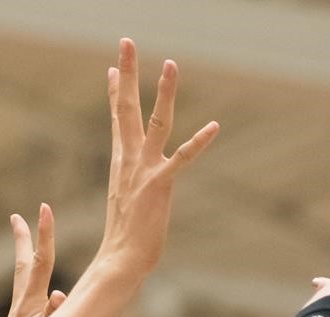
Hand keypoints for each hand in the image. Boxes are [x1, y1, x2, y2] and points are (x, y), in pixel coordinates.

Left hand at [0, 203, 66, 316]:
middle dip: (23, 240)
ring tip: (27, 242)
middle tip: (17, 217)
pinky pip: (31, 299)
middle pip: (25, 265)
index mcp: (29, 306)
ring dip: (29, 260)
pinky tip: (49, 296)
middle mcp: (22, 307)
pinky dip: (37, 289)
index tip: (44, 208)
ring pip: (25, 280)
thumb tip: (58, 294)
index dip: (44, 234)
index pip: (41, 263)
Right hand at [95, 39, 219, 275]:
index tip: (114, 67)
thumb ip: (128, 182)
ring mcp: (144, 171)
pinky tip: (215, 126)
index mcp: (120, 163)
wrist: (121, 260)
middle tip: (125, 42)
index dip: (116, 91)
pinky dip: (199, 143)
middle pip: (127, 108)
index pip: (117, 118)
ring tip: (170, 63)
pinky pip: (182, 159)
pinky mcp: (160, 186)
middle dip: (127, 73)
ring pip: (155, 122)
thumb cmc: (125, 238)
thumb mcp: (125, 199)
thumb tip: (128, 181)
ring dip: (163, 92)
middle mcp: (129, 160)